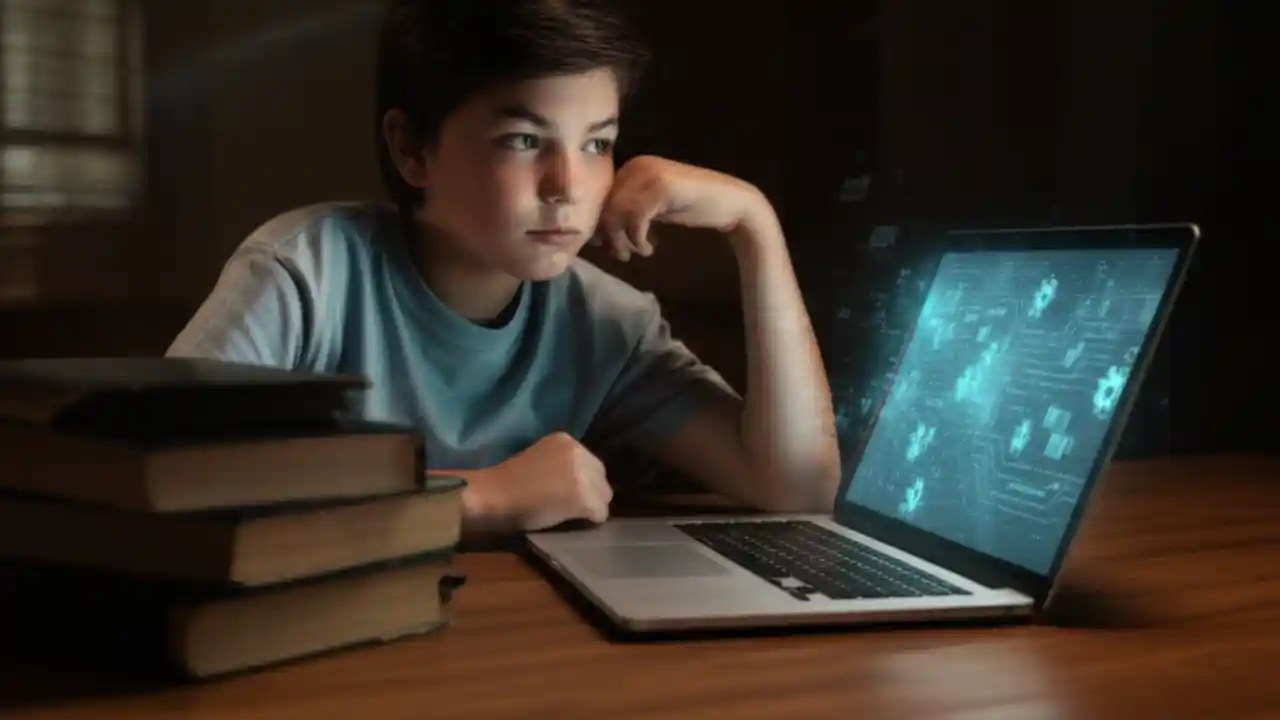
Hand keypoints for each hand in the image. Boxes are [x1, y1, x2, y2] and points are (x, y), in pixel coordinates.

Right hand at [463, 432, 612, 532]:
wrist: (493, 496)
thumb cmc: (507, 482)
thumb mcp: (541, 459)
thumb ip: (562, 464)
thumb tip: (582, 482)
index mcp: (566, 439)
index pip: (591, 463)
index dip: (581, 482)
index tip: (564, 492)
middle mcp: (579, 452)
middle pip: (601, 478)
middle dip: (590, 493)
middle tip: (568, 506)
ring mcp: (583, 475)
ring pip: (604, 496)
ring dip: (589, 507)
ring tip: (566, 514)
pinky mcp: (584, 497)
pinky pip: (600, 514)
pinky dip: (588, 521)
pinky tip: (567, 520)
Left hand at [594, 155, 771, 260]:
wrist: (733, 203)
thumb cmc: (692, 207)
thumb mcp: (653, 209)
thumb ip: (627, 215)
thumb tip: (596, 234)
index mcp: (632, 167)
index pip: (601, 198)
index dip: (602, 226)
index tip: (611, 248)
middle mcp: (637, 165)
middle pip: (604, 206)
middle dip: (610, 236)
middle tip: (623, 256)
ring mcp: (649, 173)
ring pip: (616, 213)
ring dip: (623, 240)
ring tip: (639, 253)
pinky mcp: (661, 188)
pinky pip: (634, 219)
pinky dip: (638, 239)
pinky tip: (650, 248)